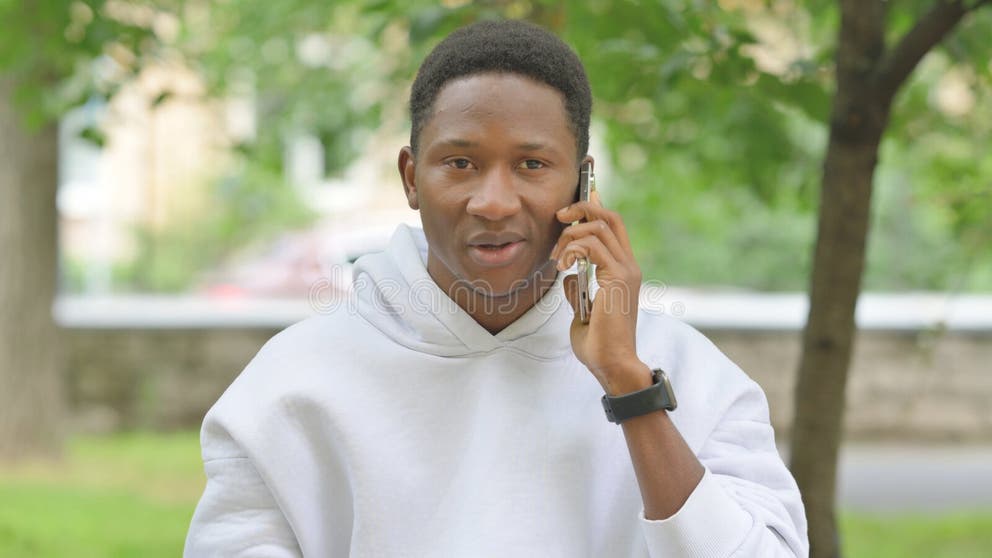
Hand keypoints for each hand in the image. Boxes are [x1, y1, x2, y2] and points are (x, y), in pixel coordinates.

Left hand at [551, 191, 651, 394]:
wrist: (611, 364)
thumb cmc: (598, 343)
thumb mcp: (583, 309)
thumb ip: (580, 288)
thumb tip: (570, 275)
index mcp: (623, 270)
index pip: (613, 227)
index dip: (594, 207)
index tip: (573, 204)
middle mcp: (629, 265)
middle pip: (611, 217)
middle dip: (583, 207)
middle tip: (559, 216)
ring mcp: (626, 270)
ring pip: (599, 227)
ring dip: (570, 235)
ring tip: (557, 257)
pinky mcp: (618, 278)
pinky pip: (593, 246)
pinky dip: (573, 250)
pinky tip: (563, 266)